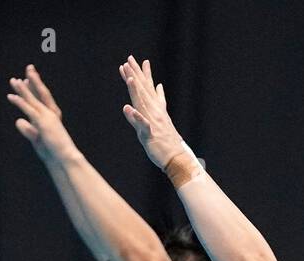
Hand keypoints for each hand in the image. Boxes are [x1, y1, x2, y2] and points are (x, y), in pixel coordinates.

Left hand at [7, 64, 78, 164]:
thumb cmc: (54, 153)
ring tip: (14, 80)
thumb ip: (28, 129)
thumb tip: (18, 121)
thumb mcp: (38, 139)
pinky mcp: (42, 122)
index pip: (43, 99)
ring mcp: (47, 117)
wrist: (66, 158)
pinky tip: (11, 96)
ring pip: (33, 99)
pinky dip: (20, 102)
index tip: (29, 79)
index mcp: (53, 117)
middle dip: (34, 80)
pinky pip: (29, 109)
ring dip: (23, 89)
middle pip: (40, 93)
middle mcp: (51, 114)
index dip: (36, 88)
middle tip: (29, 67)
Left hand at [118, 55, 186, 169]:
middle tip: (128, 59)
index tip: (132, 60)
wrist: (177, 157)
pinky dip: (135, 116)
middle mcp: (154, 112)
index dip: (139, 73)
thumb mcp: (161, 116)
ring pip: (142, 103)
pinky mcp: (150, 134)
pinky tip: (127, 108)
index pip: (146, 87)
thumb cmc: (167, 139)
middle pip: (143, 90)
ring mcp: (153, 122)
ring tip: (129, 77)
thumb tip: (158, 85)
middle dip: (135, 74)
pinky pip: (142, 124)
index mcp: (155, 108)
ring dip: (136, 90)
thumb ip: (159, 100)